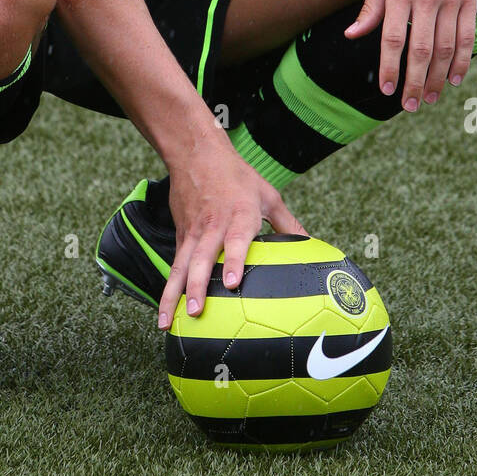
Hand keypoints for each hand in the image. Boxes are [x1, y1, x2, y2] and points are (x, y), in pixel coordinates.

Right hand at [157, 135, 306, 329]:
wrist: (197, 154)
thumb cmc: (237, 175)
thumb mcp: (268, 194)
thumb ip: (287, 223)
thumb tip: (311, 244)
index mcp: (239, 215)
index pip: (235, 240)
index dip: (233, 261)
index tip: (232, 284)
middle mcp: (213, 226)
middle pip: (201, 259)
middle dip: (196, 287)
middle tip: (195, 312)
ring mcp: (193, 232)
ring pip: (180, 266)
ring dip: (172, 294)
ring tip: (167, 321)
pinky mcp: (180, 235)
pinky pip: (174, 264)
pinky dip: (167, 288)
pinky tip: (164, 311)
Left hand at [344, 0, 476, 110]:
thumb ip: (370, 8)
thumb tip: (352, 36)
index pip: (393, 38)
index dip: (390, 67)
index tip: (387, 90)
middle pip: (421, 49)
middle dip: (415, 82)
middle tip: (411, 106)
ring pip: (446, 47)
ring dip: (438, 77)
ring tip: (431, 98)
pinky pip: (467, 35)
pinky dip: (462, 60)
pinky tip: (455, 78)